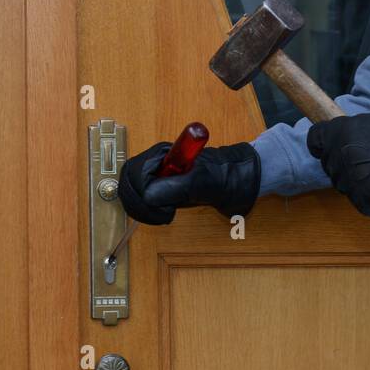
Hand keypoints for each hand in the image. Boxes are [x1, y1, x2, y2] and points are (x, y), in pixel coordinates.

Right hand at [119, 142, 261, 225]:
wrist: (240, 179)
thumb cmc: (224, 176)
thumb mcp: (202, 183)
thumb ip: (176, 187)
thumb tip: (148, 196)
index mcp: (165, 154)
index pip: (135, 172)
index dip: (141, 191)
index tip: (161, 205)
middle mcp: (158, 161)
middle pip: (129, 180)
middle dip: (138, 201)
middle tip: (160, 214)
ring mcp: (159, 173)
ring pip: (132, 190)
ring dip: (142, 208)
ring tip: (163, 215)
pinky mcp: (162, 185)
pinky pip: (141, 197)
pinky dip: (147, 210)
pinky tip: (162, 215)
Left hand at [306, 110, 369, 216]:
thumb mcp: (367, 122)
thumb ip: (343, 132)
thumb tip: (329, 142)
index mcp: (337, 134)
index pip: (314, 140)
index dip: (322, 144)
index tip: (326, 148)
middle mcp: (337, 158)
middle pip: (329, 164)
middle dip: (343, 163)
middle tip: (367, 160)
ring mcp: (348, 183)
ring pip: (343, 183)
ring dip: (355, 179)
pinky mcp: (361, 202)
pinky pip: (358, 199)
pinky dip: (369, 195)